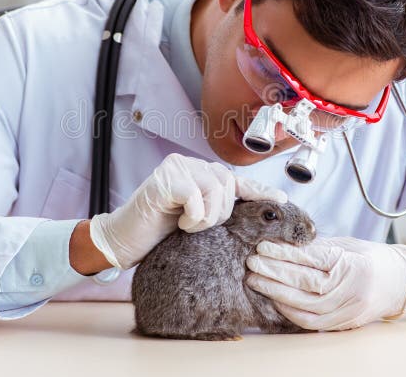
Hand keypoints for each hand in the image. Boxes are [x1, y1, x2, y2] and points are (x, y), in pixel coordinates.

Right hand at [89, 153, 287, 269]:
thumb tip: (254, 211)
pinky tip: (178, 222)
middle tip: (197, 226)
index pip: (235, 179)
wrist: (124, 240)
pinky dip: (192, 216)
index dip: (258, 190)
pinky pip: (196, 196)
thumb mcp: (195, 219)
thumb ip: (217, 207)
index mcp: (197, 171)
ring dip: (206, 217)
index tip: (281, 200)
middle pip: (228, 184)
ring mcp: (175, 168)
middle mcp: (188, 163)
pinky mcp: (164, 180)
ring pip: (215, 189)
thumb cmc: (158, 232)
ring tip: (187, 225)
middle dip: (220, 213)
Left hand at [244, 236, 405, 330]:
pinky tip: (274, 299)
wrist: (401, 282)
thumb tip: (282, 244)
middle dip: (273, 272)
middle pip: (304, 283)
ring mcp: (348, 309)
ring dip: (276, 292)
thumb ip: (316, 247)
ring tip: (256, 280)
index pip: (311, 259)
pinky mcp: (344, 323)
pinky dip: (289, 311)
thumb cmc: (371, 258)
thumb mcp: (346, 245)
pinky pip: (311, 321)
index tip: (262, 247)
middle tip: (252, 263)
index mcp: (352, 263)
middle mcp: (351, 289)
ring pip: (304, 305)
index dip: (284, 254)